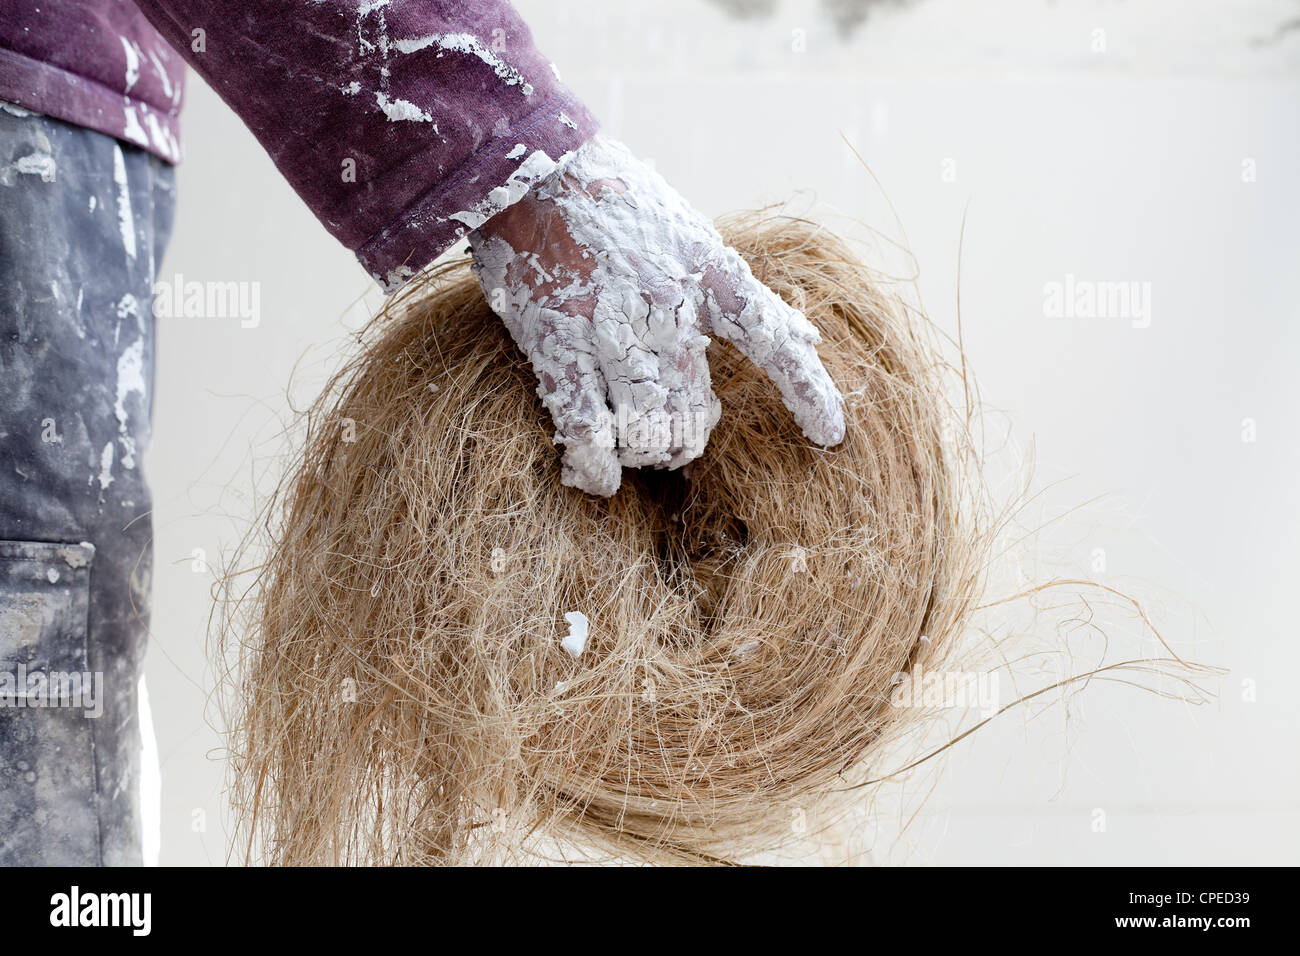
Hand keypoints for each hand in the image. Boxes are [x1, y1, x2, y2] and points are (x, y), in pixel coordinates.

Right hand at [467, 134, 843, 496]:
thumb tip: (809, 337)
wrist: (537, 173)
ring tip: (638, 449)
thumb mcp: (697, 241)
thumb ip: (747, 298)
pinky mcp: (557, 342)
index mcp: (710, 275)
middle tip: (674, 437)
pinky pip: (586, 426)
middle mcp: (669, 305)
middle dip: (687, 440)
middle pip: (697, 412)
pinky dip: (596, 465)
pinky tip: (599, 477)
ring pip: (646, 427)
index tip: (831, 435)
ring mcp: (611, 327)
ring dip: (646, 452)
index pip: (775, 341)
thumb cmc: (623, 208)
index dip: (809, 393)